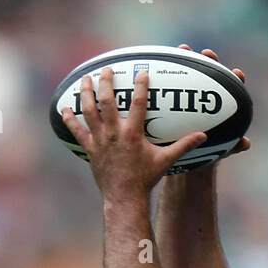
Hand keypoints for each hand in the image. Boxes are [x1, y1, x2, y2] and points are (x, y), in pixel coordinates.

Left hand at [59, 65, 207, 204]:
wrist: (124, 198)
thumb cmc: (145, 179)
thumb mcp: (165, 160)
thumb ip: (183, 145)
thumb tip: (203, 136)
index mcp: (133, 134)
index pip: (138, 103)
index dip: (141, 85)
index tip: (141, 71)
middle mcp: (114, 134)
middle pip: (107, 102)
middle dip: (106, 82)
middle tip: (106, 69)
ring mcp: (100, 141)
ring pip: (89, 112)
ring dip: (86, 93)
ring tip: (85, 78)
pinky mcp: (90, 149)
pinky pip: (77, 131)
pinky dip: (70, 119)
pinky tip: (64, 108)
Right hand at [176, 44, 250, 159]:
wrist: (186, 157)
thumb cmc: (207, 153)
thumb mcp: (220, 151)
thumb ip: (233, 147)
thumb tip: (245, 143)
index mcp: (221, 105)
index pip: (232, 87)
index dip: (235, 78)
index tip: (236, 73)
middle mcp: (207, 95)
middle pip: (211, 73)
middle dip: (210, 60)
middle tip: (206, 54)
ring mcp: (190, 94)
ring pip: (190, 73)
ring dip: (187, 58)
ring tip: (182, 48)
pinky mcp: (174, 99)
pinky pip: (171, 86)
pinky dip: (166, 76)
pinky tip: (158, 68)